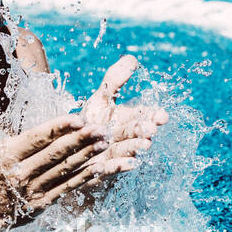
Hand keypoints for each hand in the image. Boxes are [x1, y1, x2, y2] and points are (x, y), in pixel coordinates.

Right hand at [0, 102, 107, 231]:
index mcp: (7, 156)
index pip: (37, 138)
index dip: (59, 127)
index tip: (78, 118)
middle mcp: (22, 174)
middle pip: (56, 153)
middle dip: (81, 139)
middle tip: (101, 128)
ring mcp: (33, 190)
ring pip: (64, 170)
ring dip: (87, 156)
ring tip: (105, 143)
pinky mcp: (41, 204)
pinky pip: (65, 189)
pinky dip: (82, 178)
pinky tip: (98, 168)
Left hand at [80, 55, 168, 178]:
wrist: (69, 152)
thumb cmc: (89, 124)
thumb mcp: (100, 99)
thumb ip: (115, 80)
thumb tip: (132, 60)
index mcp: (125, 120)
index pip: (141, 115)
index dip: (152, 116)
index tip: (163, 115)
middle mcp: (122, 138)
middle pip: (134, 133)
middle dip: (144, 130)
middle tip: (152, 128)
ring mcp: (113, 156)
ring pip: (126, 150)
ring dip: (137, 147)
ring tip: (146, 144)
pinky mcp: (101, 171)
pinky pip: (112, 169)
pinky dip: (121, 167)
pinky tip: (131, 165)